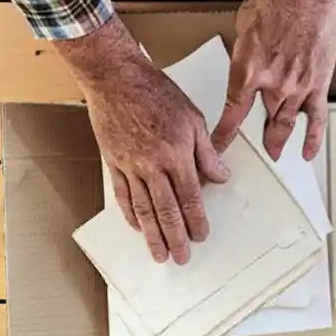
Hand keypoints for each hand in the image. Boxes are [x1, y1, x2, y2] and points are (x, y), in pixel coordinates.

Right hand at [58, 17, 228, 264]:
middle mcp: (153, 165)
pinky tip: (137, 228)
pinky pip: (123, 195)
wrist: (114, 77)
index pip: (190, 196)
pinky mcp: (113, 162)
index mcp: (176, 154)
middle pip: (166, 210)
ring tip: (159, 255)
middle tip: (182, 258)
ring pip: (143, 209)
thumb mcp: (193, 116)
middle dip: (176, 237)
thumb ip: (207, 151)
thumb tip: (221, 177)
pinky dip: (130, 214)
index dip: (197, 219)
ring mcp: (130, 166)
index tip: (201, 236)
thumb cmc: (156, 92)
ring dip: (152, 235)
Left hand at [212, 0, 335, 161]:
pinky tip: (309, 151)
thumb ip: (245, 49)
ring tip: (276, 152)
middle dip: (256, 139)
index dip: (225, 135)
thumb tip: (245, 52)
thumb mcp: (245, 25)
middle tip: (253, 150)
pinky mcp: (319, 84)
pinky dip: (313, 138)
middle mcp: (272, 84)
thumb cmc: (278, 1)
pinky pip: (316, 118)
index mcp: (248, 71)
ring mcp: (298, 87)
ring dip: (280, 141)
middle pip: (262, 122)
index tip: (219, 146)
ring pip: (287, 124)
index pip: (232, 113)